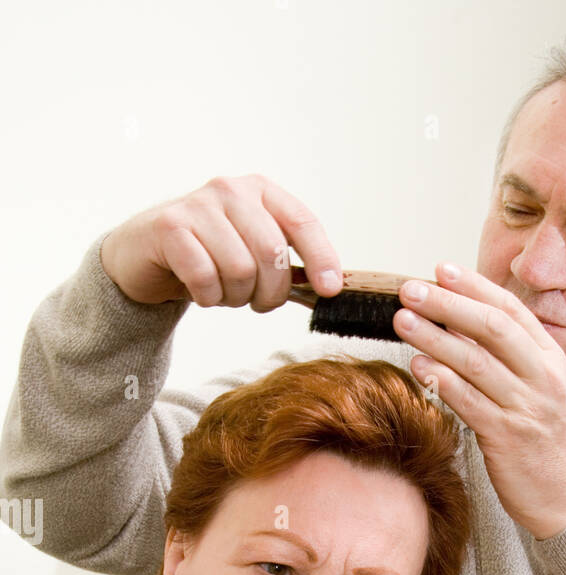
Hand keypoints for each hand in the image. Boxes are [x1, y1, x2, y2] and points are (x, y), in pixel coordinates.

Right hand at [99, 174, 341, 311]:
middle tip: (254, 302)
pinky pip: (205, 277)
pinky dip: (207, 297)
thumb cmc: (208, 257)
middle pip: (272, 254)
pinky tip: (200, 291)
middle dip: (269, 292)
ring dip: (234, 297)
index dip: (321, 258)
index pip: (302, 222)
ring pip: (239, 269)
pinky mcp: (169, 227)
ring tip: (221, 291)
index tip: (330, 290)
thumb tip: (329, 286)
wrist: (144, 255)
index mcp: (260, 191)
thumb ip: (286, 262)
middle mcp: (231, 190)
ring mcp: (198, 205)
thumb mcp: (252, 253)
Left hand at [393, 262, 565, 538]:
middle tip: (409, 290)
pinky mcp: (507, 438)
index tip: (440, 269)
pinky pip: (470, 404)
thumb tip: (457, 320)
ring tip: (403, 321)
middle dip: (448, 304)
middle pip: (491, 328)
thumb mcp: (535, 388)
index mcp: (548, 358)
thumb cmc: (542, 439)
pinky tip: (418, 367)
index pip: (510, 310)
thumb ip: (505, 356)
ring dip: (435, 339)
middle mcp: (541, 377)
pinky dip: (443, 382)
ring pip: (476, 363)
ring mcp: (526, 407)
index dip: (474, 287)